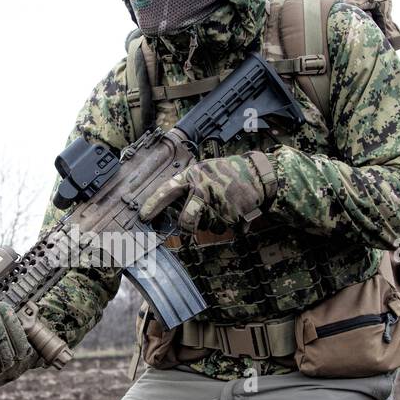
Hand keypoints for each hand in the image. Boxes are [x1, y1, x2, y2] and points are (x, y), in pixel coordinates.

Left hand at [138, 154, 266, 233]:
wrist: (256, 174)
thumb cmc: (226, 172)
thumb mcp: (204, 171)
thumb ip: (189, 185)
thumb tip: (170, 208)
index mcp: (193, 176)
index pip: (167, 191)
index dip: (154, 204)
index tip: (143, 216)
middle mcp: (202, 189)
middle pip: (187, 218)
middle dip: (185, 227)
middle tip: (184, 229)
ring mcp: (217, 203)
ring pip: (204, 226)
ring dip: (209, 222)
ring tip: (219, 206)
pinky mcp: (230, 215)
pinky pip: (219, 227)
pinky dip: (223, 223)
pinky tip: (229, 209)